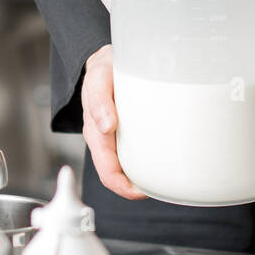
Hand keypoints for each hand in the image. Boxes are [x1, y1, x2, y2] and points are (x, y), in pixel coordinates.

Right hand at [81, 45, 145, 200]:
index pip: (106, 170)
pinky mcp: (120, 133)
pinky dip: (140, 163)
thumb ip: (99, 101)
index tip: (142, 191)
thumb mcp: (99, 79)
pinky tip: (156, 161)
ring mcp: (110, 138)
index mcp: (94, 132)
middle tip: (159, 189)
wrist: (103, 62)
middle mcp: (101, 139)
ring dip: (137, 178)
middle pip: (114, 175)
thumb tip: (107, 127)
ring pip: (121, 166)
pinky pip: (127, 154)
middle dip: (133, 188)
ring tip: (160, 180)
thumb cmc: (102, 70)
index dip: (122, 186)